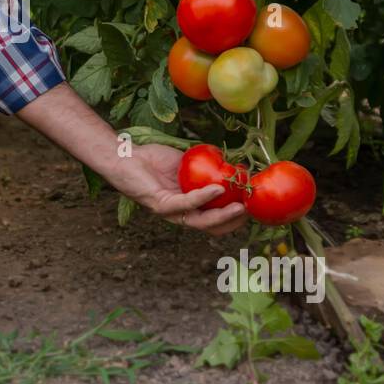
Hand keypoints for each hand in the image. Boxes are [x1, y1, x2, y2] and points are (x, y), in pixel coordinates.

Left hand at [117, 144, 249, 235]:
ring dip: (223, 215)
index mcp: (190, 207)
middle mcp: (182, 214)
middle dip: (235, 221)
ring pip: (201, 222)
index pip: (217, 220)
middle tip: (252, 208)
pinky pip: (185, 204)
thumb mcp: (188, 162)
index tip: (255, 204)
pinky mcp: (161, 205)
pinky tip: (217, 188)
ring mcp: (171, 212)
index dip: (236, 216)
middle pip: (213, 227)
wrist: (128, 156)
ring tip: (240, 206)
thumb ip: (208, 164)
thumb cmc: (155, 159)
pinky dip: (203, 197)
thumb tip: (232, 158)